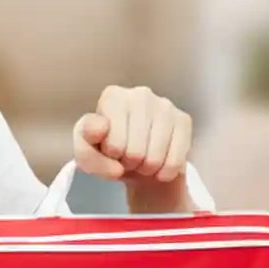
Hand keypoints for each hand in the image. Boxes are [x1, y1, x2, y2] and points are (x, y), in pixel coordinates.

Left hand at [72, 85, 193, 209]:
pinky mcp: (184, 120)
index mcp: (112, 96)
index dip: (110, 155)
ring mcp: (165, 105)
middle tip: (127, 157)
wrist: (138, 164)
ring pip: (154, 158)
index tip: (110, 149)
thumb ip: (84, 147)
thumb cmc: (108, 154)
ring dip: (145, 169)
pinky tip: (158, 166)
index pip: (112, 143)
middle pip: (134, 151)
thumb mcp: (88, 155)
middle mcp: (140, 94)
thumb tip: (103, 130)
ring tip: (141, 160)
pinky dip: (163, 173)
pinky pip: (174, 161)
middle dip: (128, 163)